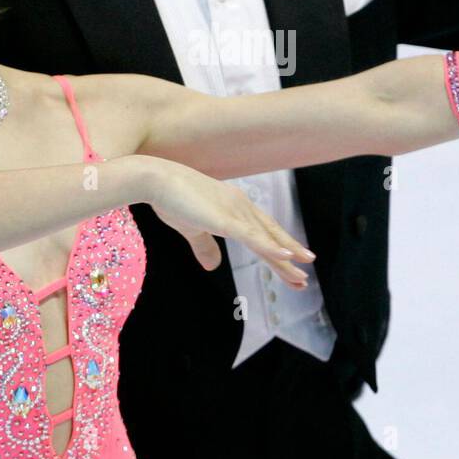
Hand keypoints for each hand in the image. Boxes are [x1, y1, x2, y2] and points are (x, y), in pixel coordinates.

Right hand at [143, 157, 315, 286]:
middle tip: (304, 279)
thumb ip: (205, 247)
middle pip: (270, 237)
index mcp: (234, 208)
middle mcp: (241, 207)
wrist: (155, 179)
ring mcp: (235, 211)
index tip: (293, 265)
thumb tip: (214, 267)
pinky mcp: (224, 218)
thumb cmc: (171, 199)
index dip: (278, 250)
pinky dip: (270, 246)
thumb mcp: (192, 229)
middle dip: (289, 258)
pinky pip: (252, 236)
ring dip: (285, 259)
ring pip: (266, 240)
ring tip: (302, 276)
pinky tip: (286, 257)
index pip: (263, 232)